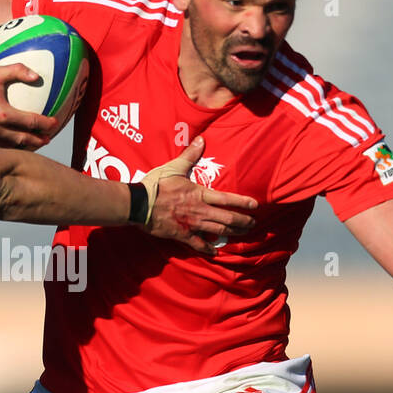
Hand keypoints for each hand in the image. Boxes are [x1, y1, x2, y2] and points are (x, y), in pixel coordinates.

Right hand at [0, 63, 59, 148]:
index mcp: (2, 113)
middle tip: (48, 139)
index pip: (31, 122)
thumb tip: (37, 76)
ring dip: (23, 146)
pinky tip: (11, 143)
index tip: (55, 123)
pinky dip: (6, 146)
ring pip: (8, 146)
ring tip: (32, 144)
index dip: (45, 124)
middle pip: (22, 139)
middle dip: (38, 140)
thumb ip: (18, 71)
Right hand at [143, 137, 256, 254]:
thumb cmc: (155, 185)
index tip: (255, 205)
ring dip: (233, 233)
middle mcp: (200, 210)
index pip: (227, 198)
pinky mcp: (182, 235)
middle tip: (254, 224)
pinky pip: (199, 245)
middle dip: (243, 222)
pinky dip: (209, 249)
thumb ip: (190, 155)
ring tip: (244, 234)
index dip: (243, 202)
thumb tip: (200, 140)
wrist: (138, 204)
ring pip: (219, 231)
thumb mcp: (173, 167)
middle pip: (228, 218)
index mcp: (199, 193)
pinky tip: (216, 252)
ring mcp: (192, 224)